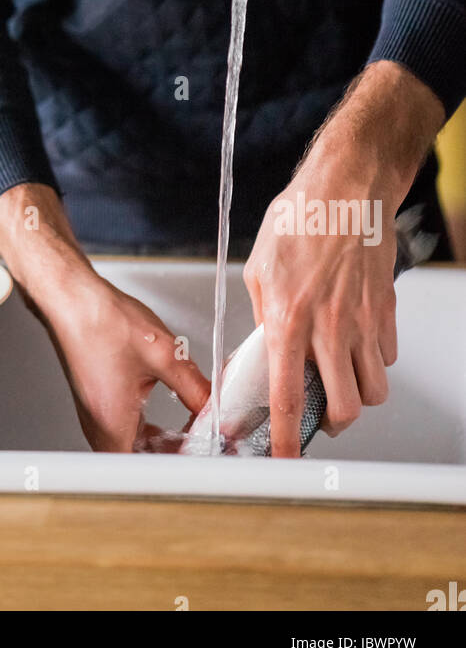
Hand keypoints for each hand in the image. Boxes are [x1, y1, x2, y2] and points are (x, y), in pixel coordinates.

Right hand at [0, 182, 209, 451]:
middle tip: (200, 444)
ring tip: (188, 426)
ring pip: (130, 446)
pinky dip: (146, 425)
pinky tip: (163, 406)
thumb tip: (213, 407)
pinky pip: (122, 427)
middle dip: (173, 455)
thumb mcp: (164, 354)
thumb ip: (195, 387)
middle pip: (139, 462)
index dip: (177, 468)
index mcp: (113, 425)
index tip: (199, 458)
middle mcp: (98, 427)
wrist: (72, 298)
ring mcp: (93, 415)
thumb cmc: (102, 322)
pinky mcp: (94, 400)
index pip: (147, 472)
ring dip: (159, 440)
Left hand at [244, 165, 397, 456]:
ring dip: (357, 394)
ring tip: (340, 379)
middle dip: (330, 422)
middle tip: (318, 413)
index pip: (286, 397)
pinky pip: (387, 356)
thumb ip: (262, 314)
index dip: (284, 438)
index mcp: (288, 320)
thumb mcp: (260, 268)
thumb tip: (265, 345)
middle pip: (343, 408)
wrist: (346, 189)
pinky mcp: (386, 311)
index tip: (282, 459)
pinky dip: (374, 360)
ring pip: (373, 390)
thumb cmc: (300, 218)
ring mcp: (363, 322)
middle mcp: (329, 328)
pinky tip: (356, 341)